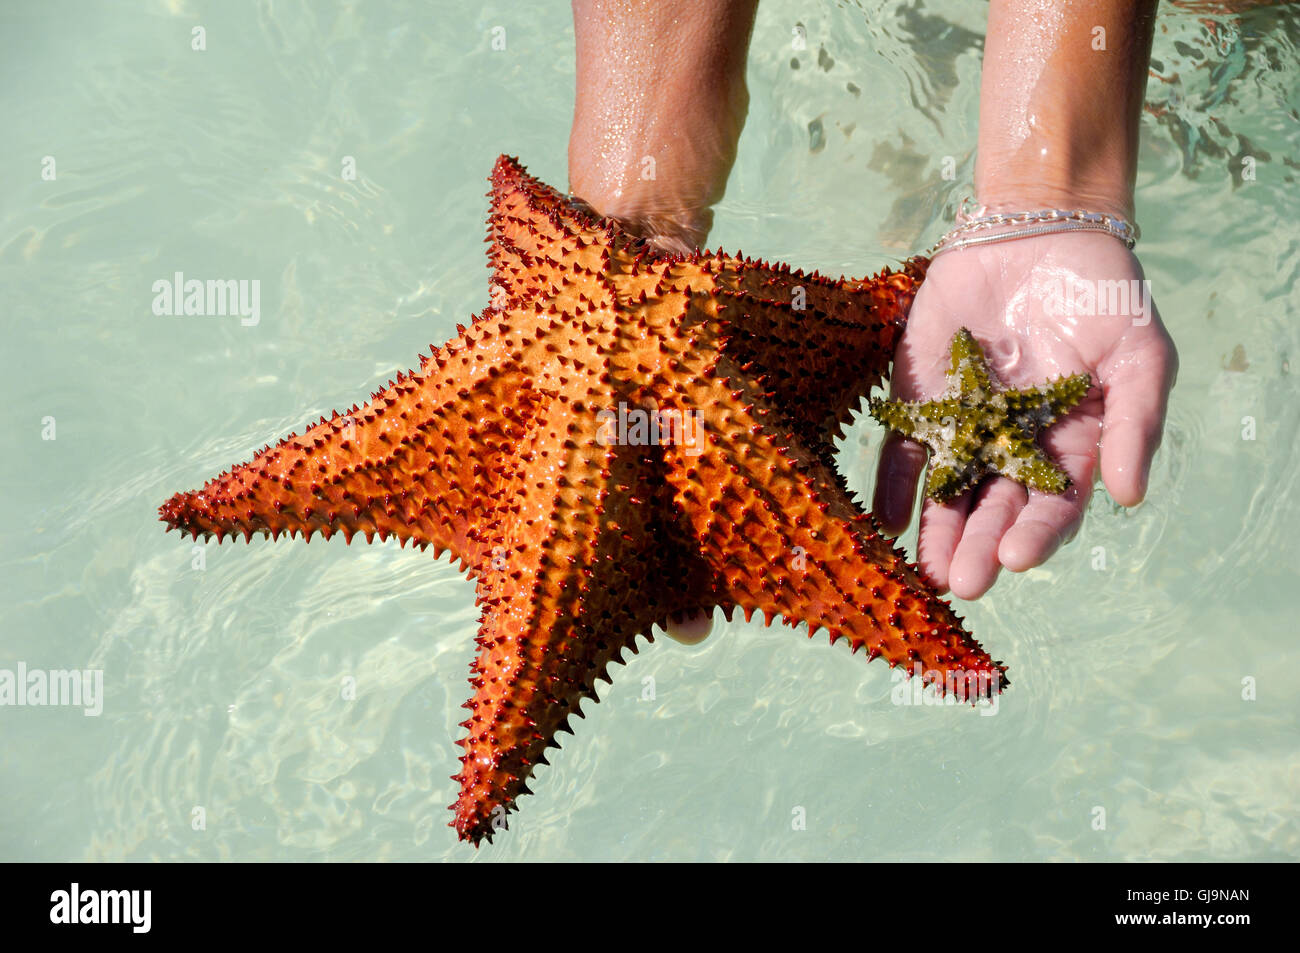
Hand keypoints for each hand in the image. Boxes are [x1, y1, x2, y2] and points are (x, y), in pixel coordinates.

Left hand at [871, 232, 1177, 599]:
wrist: (1039, 230)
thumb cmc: (1103, 293)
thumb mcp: (1139, 353)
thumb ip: (1134, 423)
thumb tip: (1129, 497)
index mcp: (1070, 443)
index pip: (1052, 503)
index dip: (1036, 532)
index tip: (1017, 557)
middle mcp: (1014, 446)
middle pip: (995, 507)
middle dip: (980, 546)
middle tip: (965, 582)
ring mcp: (964, 426)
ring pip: (949, 490)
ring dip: (938, 531)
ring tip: (928, 574)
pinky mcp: (920, 399)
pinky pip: (903, 449)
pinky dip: (892, 485)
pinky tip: (885, 521)